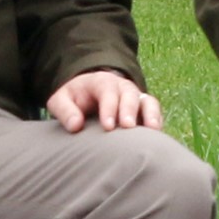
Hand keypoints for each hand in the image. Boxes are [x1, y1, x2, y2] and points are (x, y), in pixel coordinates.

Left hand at [46, 67, 161, 131]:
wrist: (88, 91)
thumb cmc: (74, 98)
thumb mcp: (61, 100)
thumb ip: (65, 110)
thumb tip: (75, 126)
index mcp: (101, 82)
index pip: (108, 92)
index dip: (109, 108)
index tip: (107, 127)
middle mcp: (122, 87)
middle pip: (130, 94)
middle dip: (129, 110)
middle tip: (128, 127)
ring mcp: (135, 97)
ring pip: (147, 101)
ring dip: (150, 114)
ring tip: (152, 130)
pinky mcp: (143, 109)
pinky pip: (154, 112)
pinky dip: (157, 121)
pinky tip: (157, 136)